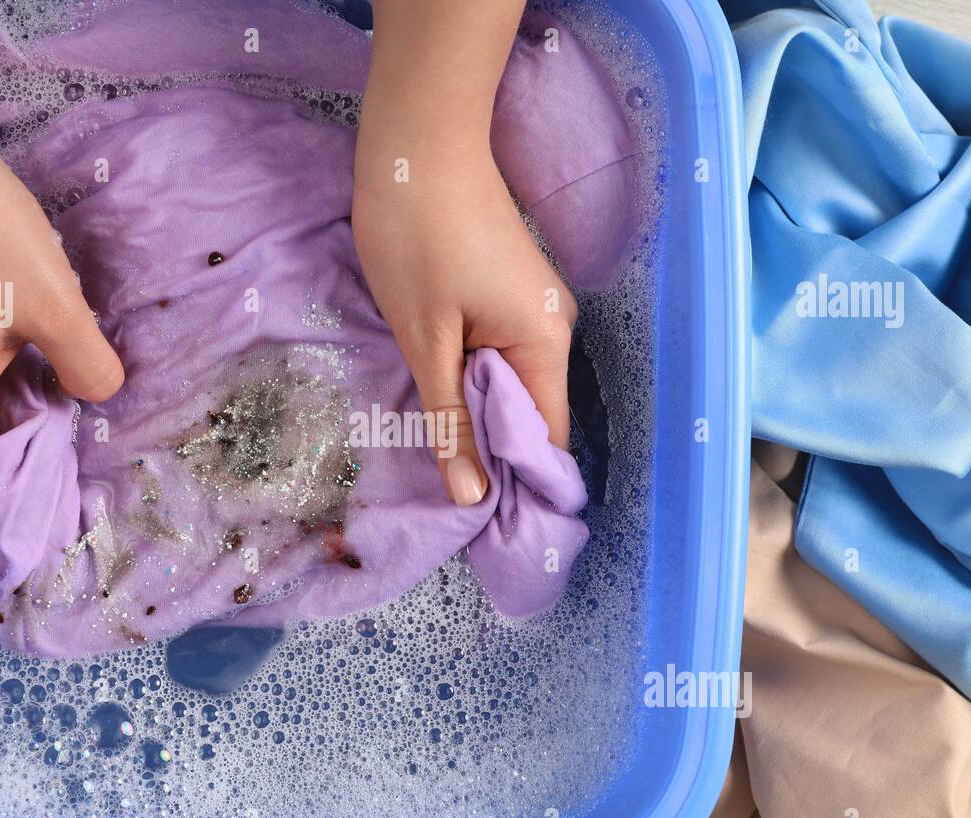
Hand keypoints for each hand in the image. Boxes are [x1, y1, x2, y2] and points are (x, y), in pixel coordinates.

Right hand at [0, 127, 123, 481]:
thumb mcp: (54, 303)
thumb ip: (86, 365)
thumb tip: (100, 397)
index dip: (26, 508)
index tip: (76, 513)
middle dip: (19, 486)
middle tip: (81, 487)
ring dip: (14, 445)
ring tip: (75, 448)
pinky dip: (2, 413)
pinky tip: (49, 398)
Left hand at [352, 139, 575, 505]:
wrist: (416, 142)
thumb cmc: (416, 237)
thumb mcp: (424, 340)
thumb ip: (448, 420)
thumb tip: (471, 497)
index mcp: (544, 344)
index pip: (546, 438)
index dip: (517, 482)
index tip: (478, 521)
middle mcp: (554, 329)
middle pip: (531, 415)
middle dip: (491, 454)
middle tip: (443, 492)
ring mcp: (535, 309)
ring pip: (511, 386)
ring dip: (475, 416)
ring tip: (437, 452)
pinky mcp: (511, 294)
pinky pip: (499, 356)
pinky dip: (471, 380)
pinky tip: (439, 395)